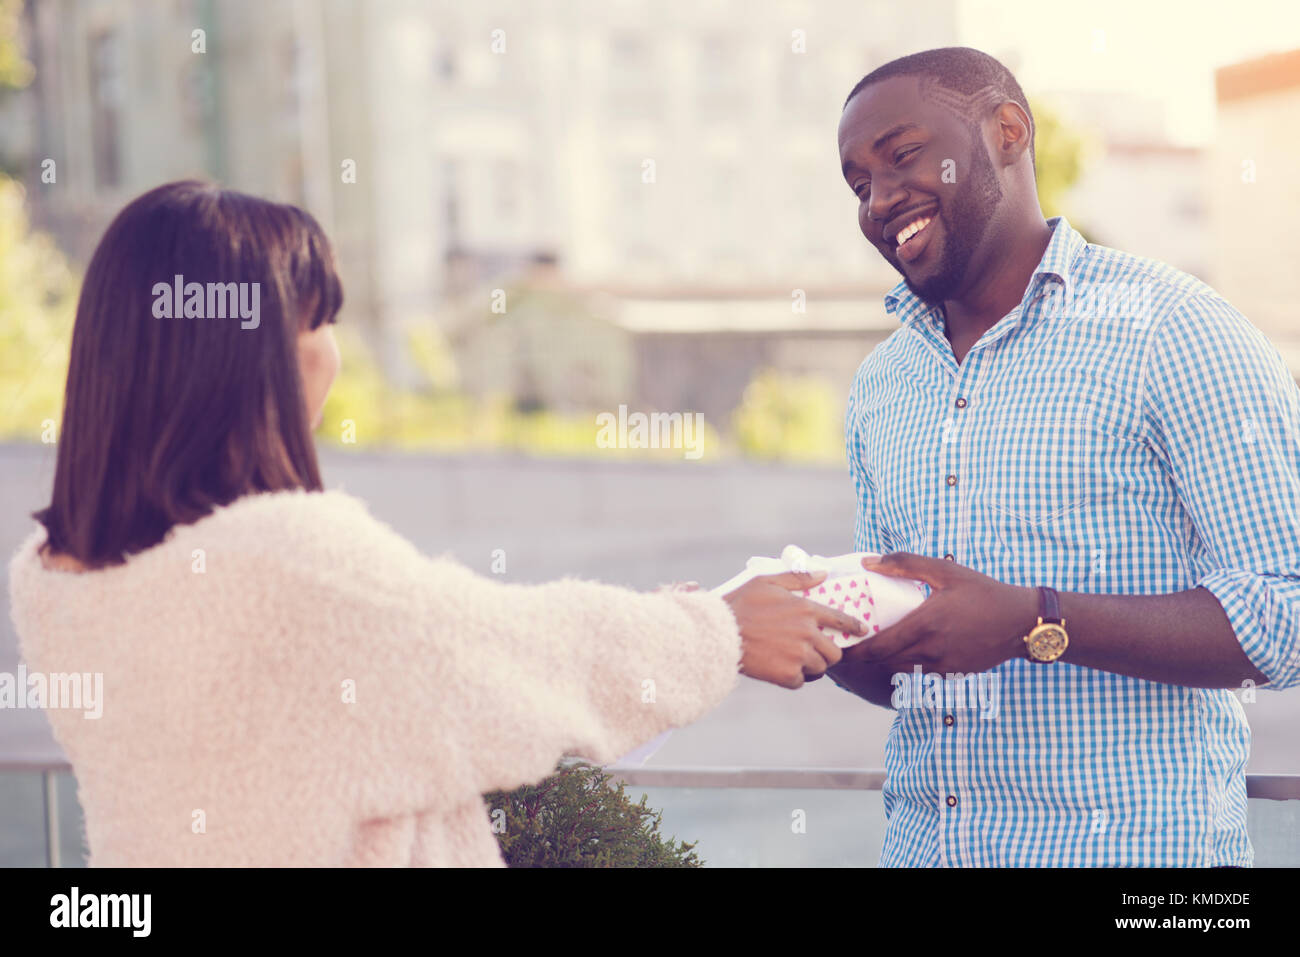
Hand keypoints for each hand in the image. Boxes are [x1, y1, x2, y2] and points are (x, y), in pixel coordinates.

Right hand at [723, 570, 864, 688]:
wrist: (718, 633)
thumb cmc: (740, 604)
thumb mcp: (766, 582)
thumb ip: (798, 578)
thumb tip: (823, 572)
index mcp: (806, 609)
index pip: (841, 620)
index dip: (854, 627)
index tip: (861, 631)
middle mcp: (807, 633)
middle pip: (835, 652)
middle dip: (826, 653)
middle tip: (812, 652)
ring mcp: (798, 655)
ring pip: (819, 668)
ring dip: (810, 667)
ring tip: (794, 661)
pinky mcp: (787, 675)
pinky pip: (801, 681)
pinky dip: (793, 678)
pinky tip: (779, 669)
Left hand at [832, 553, 1036, 678]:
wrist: (1021, 622)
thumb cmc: (982, 591)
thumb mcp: (944, 571)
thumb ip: (905, 565)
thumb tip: (869, 563)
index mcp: (925, 624)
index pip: (878, 646)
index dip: (854, 651)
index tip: (836, 645)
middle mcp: (931, 650)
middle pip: (884, 662)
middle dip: (861, 659)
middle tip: (842, 649)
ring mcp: (942, 666)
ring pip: (900, 670)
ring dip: (881, 664)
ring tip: (864, 652)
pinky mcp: (953, 674)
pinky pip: (919, 675)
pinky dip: (903, 668)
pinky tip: (896, 657)